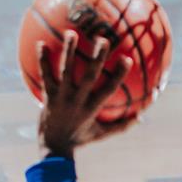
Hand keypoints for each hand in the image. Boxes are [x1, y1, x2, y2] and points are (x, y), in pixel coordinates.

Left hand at [36, 30, 135, 158]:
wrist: (53, 148)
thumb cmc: (79, 139)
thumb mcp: (101, 134)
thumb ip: (121, 126)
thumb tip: (141, 118)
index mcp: (91, 109)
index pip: (108, 89)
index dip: (118, 75)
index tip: (127, 59)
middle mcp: (77, 100)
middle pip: (89, 76)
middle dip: (97, 58)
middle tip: (103, 39)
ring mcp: (61, 97)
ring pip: (66, 71)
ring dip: (69, 51)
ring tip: (71, 33)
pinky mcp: (47, 95)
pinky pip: (45, 75)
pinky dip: (42, 59)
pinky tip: (40, 43)